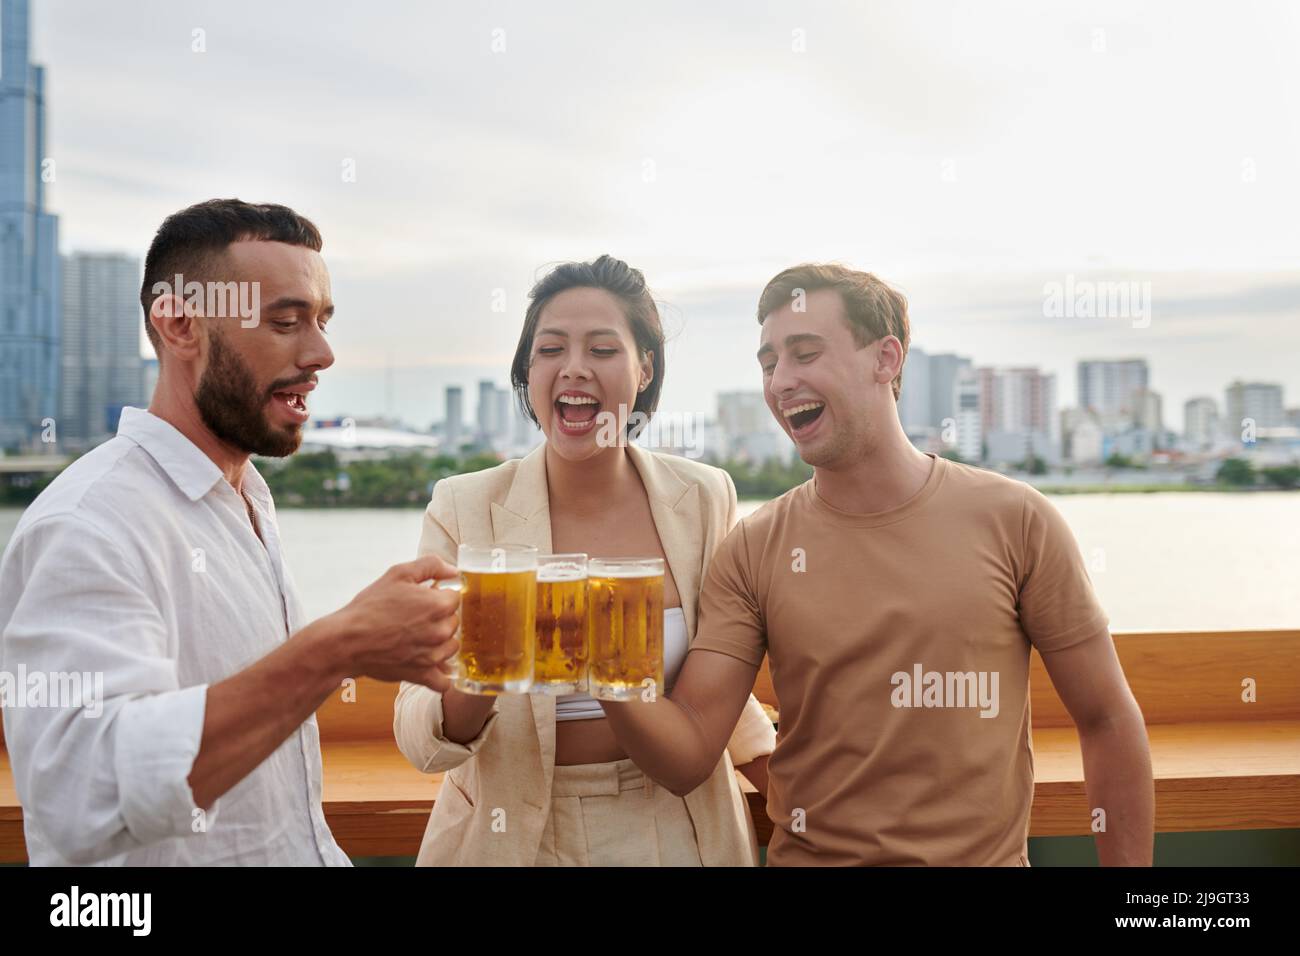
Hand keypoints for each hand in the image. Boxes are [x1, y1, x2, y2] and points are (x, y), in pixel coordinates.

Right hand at [331, 554, 460, 690]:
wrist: (347, 641)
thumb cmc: (370, 607)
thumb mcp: (398, 574)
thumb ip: (431, 565)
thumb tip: (453, 571)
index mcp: (438, 605)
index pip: (455, 598)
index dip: (438, 596)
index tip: (423, 599)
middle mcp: (440, 631)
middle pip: (454, 622)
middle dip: (438, 619)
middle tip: (414, 618)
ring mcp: (433, 656)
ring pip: (451, 647)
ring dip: (440, 643)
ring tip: (416, 638)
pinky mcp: (423, 675)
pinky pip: (445, 681)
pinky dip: (441, 675)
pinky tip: (431, 666)